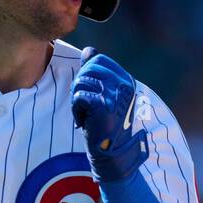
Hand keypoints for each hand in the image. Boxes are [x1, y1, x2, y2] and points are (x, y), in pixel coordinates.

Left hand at [70, 46, 148, 181]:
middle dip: (80, 84)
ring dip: (77, 99)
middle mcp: (124, 84)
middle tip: (83, 104)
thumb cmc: (106, 124)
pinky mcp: (103, 105)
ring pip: (81, 82)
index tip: (89, 93)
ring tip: (86, 114)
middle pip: (89, 68)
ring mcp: (115, 94)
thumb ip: (97, 72)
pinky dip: (76, 110)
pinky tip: (84, 121)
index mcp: (126, 80)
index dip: (86, 73)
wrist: (112, 153)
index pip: (98, 59)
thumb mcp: (104, 95)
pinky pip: (79, 96)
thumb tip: (88, 50)